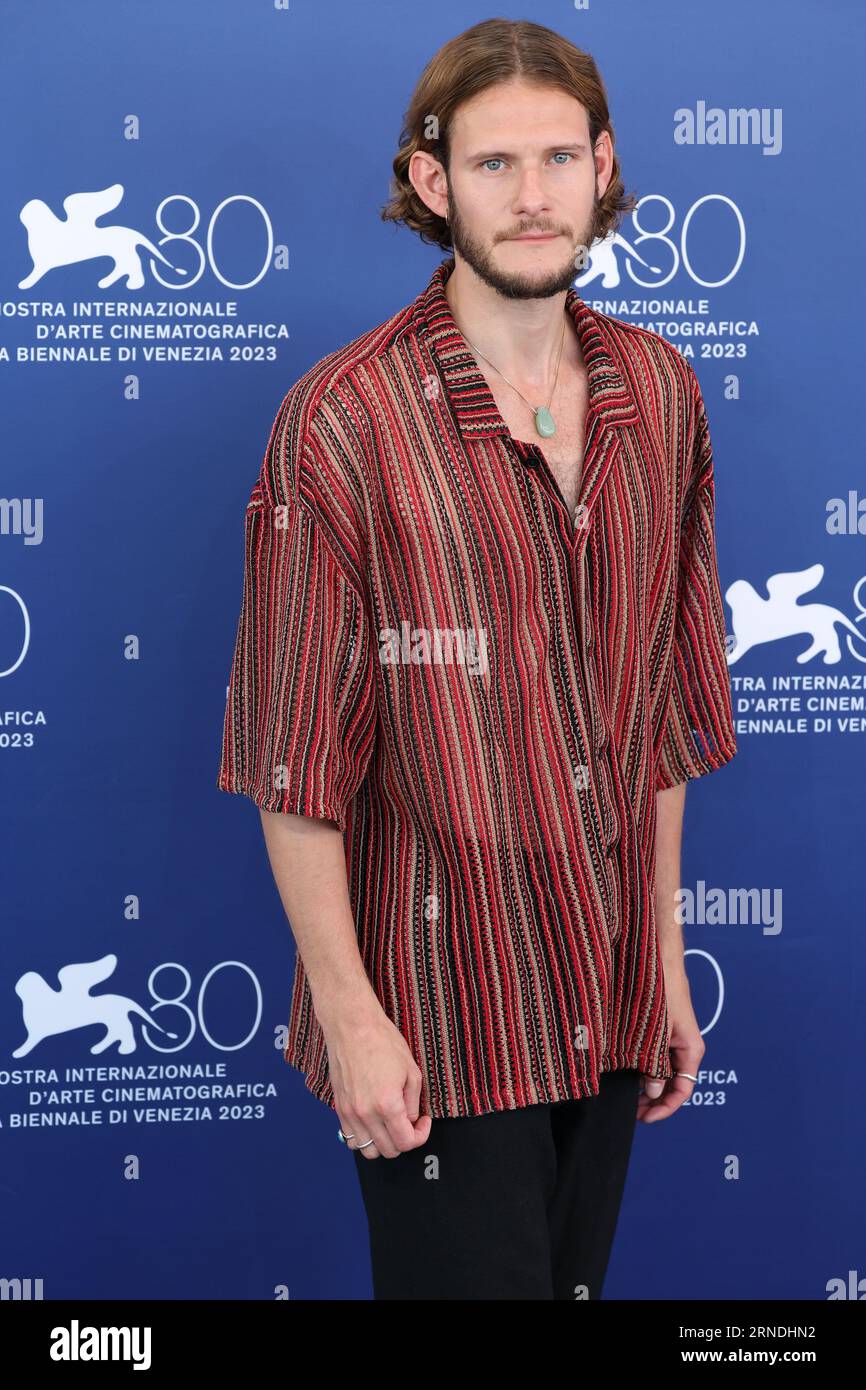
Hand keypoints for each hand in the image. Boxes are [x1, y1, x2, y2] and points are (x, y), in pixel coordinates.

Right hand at [323, 1002, 432, 1158]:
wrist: (352, 1026)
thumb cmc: (382, 1041)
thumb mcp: (411, 1070)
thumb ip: (413, 1102)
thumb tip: (411, 1120)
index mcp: (387, 1104)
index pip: (406, 1142)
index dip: (420, 1135)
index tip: (423, 1122)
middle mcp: (366, 1113)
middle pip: (388, 1150)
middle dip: (404, 1141)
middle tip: (409, 1122)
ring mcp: (349, 1112)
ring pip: (367, 1150)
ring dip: (383, 1143)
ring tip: (390, 1125)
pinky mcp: (339, 1107)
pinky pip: (350, 1138)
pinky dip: (364, 1137)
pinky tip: (373, 1122)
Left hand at [637, 969, 704, 1123]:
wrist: (657, 960)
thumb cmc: (663, 990)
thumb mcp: (657, 1031)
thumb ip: (654, 1063)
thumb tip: (651, 1091)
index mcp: (691, 1050)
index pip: (682, 1091)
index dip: (664, 1109)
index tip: (645, 1118)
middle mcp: (683, 1049)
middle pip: (672, 1085)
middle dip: (653, 1101)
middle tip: (632, 1111)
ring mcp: (671, 1041)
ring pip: (661, 1072)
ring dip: (646, 1085)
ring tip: (627, 1095)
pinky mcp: (659, 1032)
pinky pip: (653, 1057)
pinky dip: (642, 1068)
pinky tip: (627, 1072)